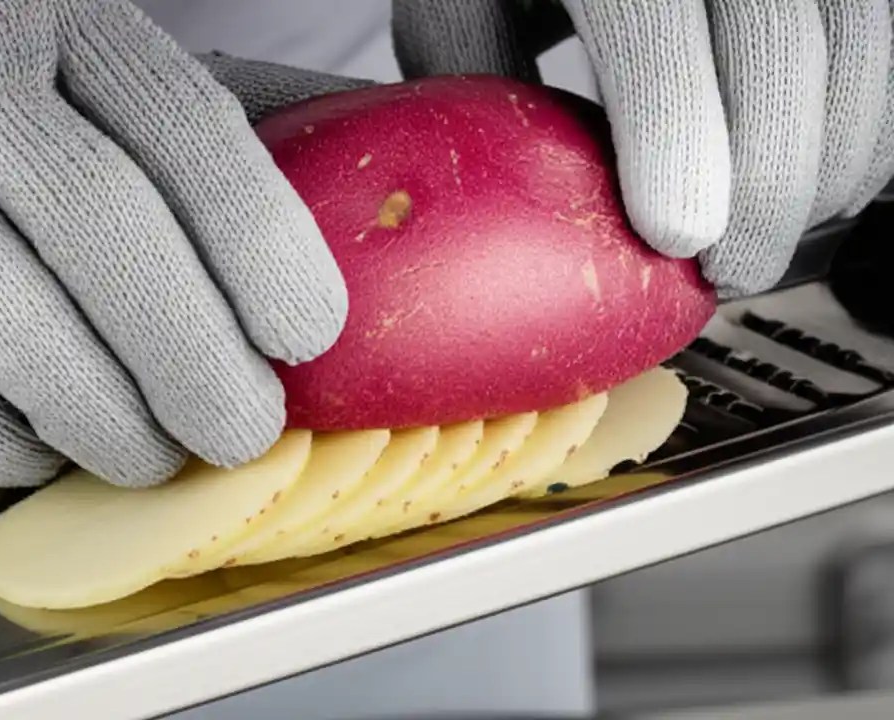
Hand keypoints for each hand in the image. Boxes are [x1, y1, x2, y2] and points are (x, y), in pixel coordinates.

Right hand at [0, 0, 347, 487]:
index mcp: (77, 36)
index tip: (310, 332)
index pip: (182, 127)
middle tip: (243, 428)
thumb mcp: (136, 82)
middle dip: (190, 351)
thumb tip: (400, 190)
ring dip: (104, 414)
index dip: (258, 239)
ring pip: (8, 317)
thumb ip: (257, 126)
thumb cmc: (29, 110)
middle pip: (98, 223)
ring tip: (158, 457)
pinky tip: (55, 455)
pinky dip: (3, 445)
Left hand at [392, 0, 893, 296]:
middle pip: (777, 46)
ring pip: (858, 42)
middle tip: (730, 269)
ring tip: (776, 234)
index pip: (653, 27)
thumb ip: (470, 56)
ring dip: (830, 161)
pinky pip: (887, 36)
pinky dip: (870, 118)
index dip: (674, 138)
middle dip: (767, 185)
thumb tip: (497, 172)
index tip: (675, 236)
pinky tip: (828, 175)